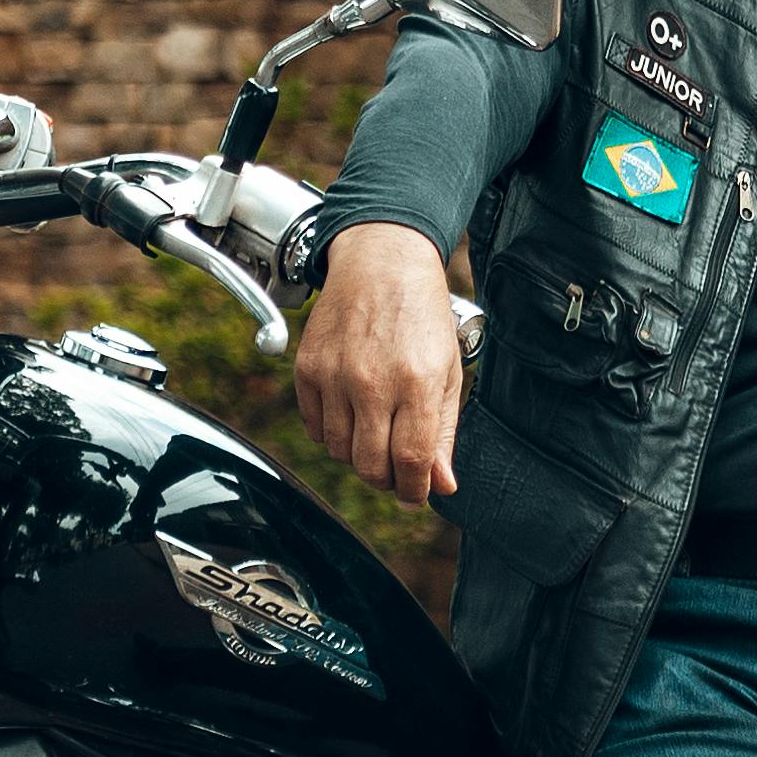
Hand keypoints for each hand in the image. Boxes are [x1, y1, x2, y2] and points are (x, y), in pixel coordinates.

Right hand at [299, 221, 468, 498]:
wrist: (382, 261)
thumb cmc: (422, 315)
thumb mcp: (449, 371)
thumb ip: (444, 432)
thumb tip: (441, 486)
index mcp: (418, 382)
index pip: (411, 462)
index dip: (414, 490)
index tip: (416, 495)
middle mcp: (373, 381)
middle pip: (370, 466)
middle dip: (386, 479)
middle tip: (396, 468)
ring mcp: (335, 375)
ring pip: (339, 452)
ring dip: (358, 455)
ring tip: (375, 431)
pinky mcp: (307, 368)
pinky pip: (315, 427)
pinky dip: (332, 432)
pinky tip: (350, 411)